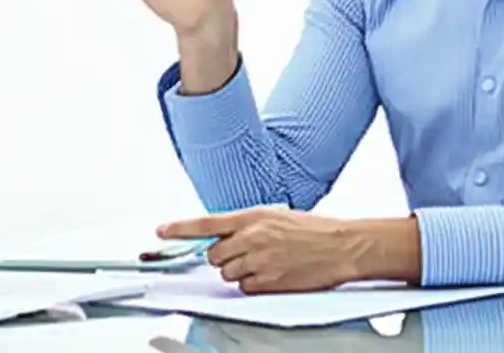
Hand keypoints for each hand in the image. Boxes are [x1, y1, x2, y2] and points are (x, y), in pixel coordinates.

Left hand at [157, 208, 421, 293]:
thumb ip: (247, 226)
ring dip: (239, 272)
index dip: (179, 228)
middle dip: (224, 258)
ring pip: (227, 274)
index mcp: (252, 216)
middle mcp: (252, 237)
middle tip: (246, 254)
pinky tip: (273, 274)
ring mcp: (260, 260)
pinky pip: (245, 288)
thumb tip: (225, 238)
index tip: (160, 231)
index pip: (206, 223)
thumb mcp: (276, 216)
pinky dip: (253, 285)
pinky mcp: (269, 281)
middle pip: (214, 255)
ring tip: (266, 263)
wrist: (343, 245)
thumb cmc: (313, 230)